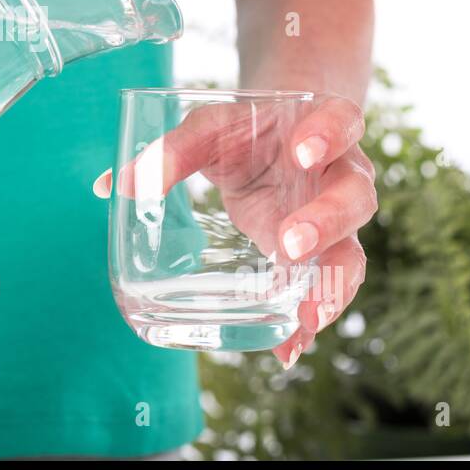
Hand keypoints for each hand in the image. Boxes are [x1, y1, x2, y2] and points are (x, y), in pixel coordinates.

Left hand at [94, 94, 375, 368]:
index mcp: (320, 126)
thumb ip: (171, 152)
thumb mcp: (210, 128)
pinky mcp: (320, 257)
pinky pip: (324, 291)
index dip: (328, 135)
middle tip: (291, 245)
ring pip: (350, 252)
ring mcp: (336, 222)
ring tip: (308, 317)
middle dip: (327, 221)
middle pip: (354, 196)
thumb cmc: (249, 129)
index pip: (340, 121)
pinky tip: (288, 348)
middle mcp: (340, 175)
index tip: (301, 152)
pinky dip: (307, 321)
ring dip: (330, 286)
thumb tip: (115, 185)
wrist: (284, 138)